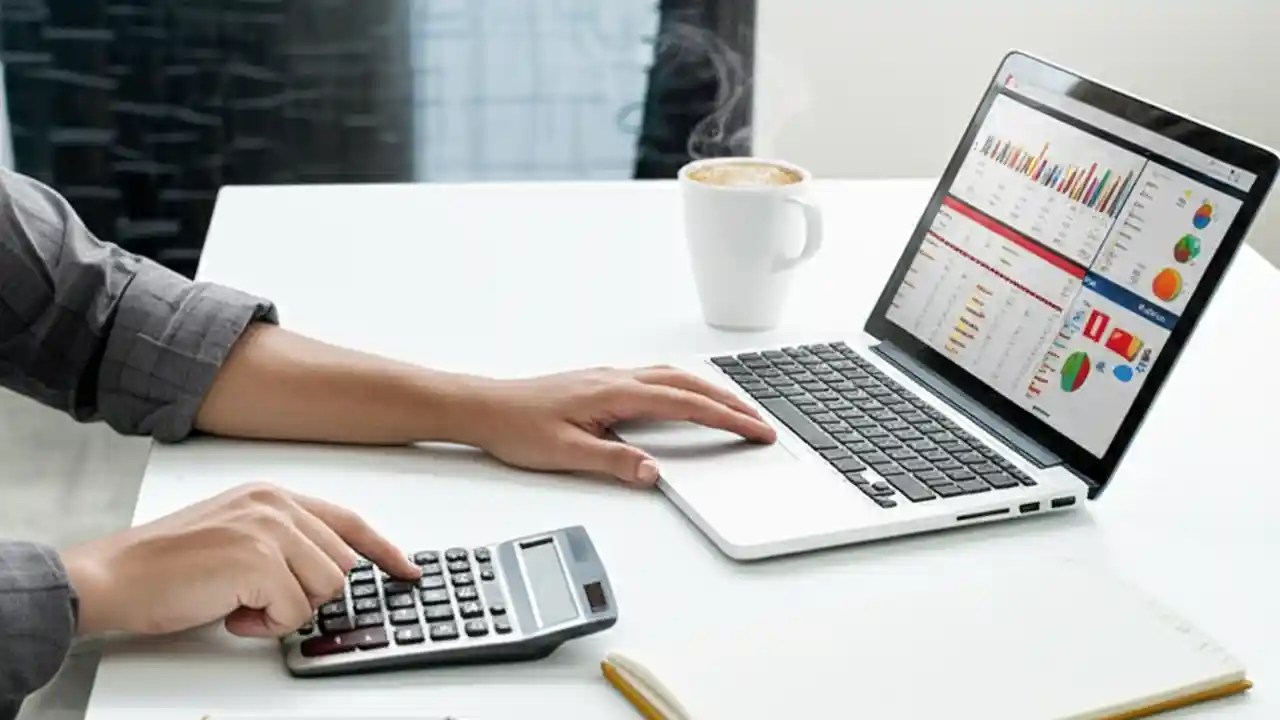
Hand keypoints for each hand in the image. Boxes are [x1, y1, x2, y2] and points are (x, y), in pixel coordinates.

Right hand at [60, 483, 419, 637]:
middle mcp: (275, 505)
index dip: (383, 550)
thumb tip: (325, 572)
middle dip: (307, 593)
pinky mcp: (259, 561)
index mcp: (273, 495)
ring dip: (285, 610)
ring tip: (240, 603)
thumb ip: (283, 540)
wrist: (112, 576)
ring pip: (324, 589)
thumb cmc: (165, 564)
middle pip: (340, 564)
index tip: (406, 569)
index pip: (348, 522)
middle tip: (259, 598)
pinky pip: (294, 612)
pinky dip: (265, 625)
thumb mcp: (235, 533)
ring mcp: (269, 530)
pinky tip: (230, 612)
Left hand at [460, 366, 776, 485]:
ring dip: (710, 391)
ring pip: (675, 377)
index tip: (757, 430)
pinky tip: (686, 397)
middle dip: (731, 401)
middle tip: (761, 421)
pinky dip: (686, 387)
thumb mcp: (565, 453)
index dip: (727, 418)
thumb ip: (613, 462)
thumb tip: (654, 471)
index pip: (686, 405)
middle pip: (690, 384)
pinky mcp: (602, 383)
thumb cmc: (517, 427)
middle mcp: (618, 379)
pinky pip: (657, 378)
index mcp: (616, 393)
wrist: (484, 406)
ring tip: (736, 408)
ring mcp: (611, 378)